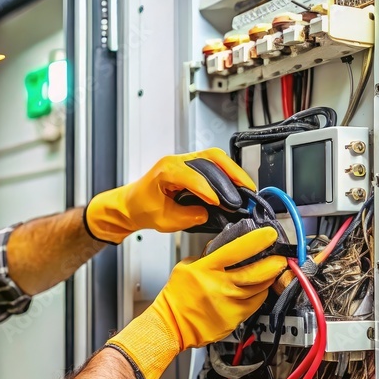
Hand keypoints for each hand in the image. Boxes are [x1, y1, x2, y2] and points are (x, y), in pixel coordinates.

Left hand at [83, 148, 254, 243]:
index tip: (219, 202)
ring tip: (247, 187)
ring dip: (233, 172)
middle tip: (246, 190)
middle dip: (231, 174)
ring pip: (215, 158)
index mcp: (165, 170)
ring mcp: (185, 161)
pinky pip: (214, 164)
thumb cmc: (142, 208)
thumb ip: (187, 217)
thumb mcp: (163, 220)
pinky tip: (238, 185)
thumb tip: (208, 214)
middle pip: (210, 159)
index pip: (191, 176)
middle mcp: (176, 161)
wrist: (132, 204)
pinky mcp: (192, 166)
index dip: (207, 189)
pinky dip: (228, 173)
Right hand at [106, 227, 285, 378]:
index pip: (236, 250)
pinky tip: (258, 290)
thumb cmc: (178, 296)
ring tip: (272, 273)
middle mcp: (220, 286)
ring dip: (268, 279)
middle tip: (281, 257)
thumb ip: (207, 256)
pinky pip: (254, 304)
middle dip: (274, 263)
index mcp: (207, 268)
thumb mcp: (186, 267)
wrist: (172, 324)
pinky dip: (259, 295)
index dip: (256, 240)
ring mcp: (229, 304)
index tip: (269, 234)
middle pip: (256, 272)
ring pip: (259, 289)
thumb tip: (225, 245)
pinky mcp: (234, 319)